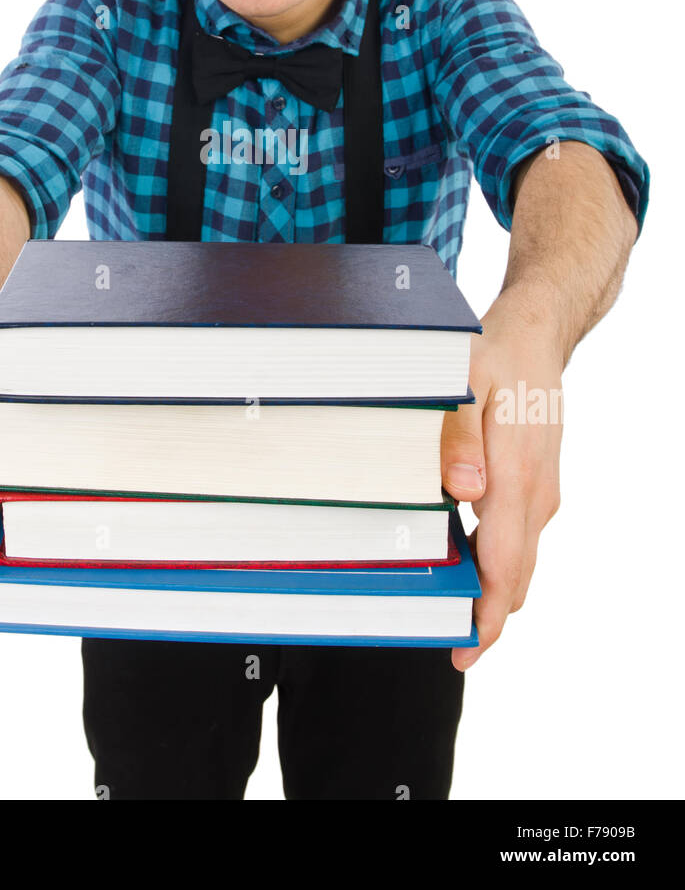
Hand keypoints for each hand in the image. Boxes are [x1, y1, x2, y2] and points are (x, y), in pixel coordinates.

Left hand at [440, 291, 562, 669]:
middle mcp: (534, 493)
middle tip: (446, 641)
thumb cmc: (494, 355)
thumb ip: (459, 438)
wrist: (538, 333)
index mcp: (515, 476)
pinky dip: (496, 559)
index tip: (465, 652)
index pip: (506, 566)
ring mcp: (540, 490)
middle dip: (486, 615)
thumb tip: (463, 493)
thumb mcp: (464, 384)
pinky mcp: (536, 482)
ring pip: (519, 557)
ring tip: (448, 608)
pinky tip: (464, 558)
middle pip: (516, 574)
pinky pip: (518, 534)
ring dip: (490, 587)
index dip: (488, 616)